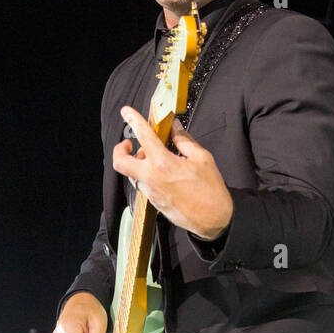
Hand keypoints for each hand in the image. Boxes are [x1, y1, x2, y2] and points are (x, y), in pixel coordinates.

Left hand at [113, 106, 233, 240]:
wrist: (214, 219)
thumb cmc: (211, 191)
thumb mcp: (202, 158)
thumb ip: (184, 140)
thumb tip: (175, 127)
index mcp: (163, 163)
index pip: (142, 136)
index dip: (132, 120)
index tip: (127, 112)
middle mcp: (152, 178)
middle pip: (120, 162)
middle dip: (119, 150)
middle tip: (128, 144)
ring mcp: (151, 193)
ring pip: (133, 174)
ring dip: (138, 164)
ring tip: (155, 158)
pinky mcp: (154, 203)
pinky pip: (144, 186)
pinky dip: (148, 176)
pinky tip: (163, 174)